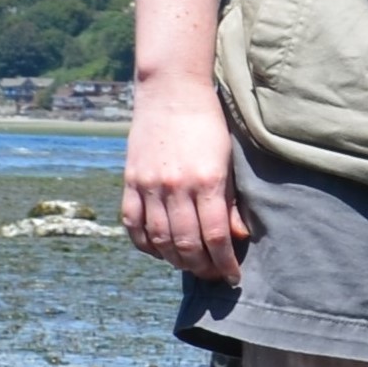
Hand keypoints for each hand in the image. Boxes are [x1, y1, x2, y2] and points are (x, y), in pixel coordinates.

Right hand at [121, 72, 247, 280]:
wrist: (171, 90)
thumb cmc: (207, 124)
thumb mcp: (227, 161)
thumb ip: (230, 202)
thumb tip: (237, 238)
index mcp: (206, 180)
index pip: (215, 237)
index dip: (225, 263)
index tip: (233, 276)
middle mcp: (175, 186)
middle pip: (186, 245)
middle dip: (202, 268)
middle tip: (213, 275)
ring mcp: (149, 185)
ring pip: (159, 240)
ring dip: (175, 261)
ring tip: (190, 266)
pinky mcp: (130, 181)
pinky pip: (133, 225)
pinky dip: (145, 245)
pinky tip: (159, 251)